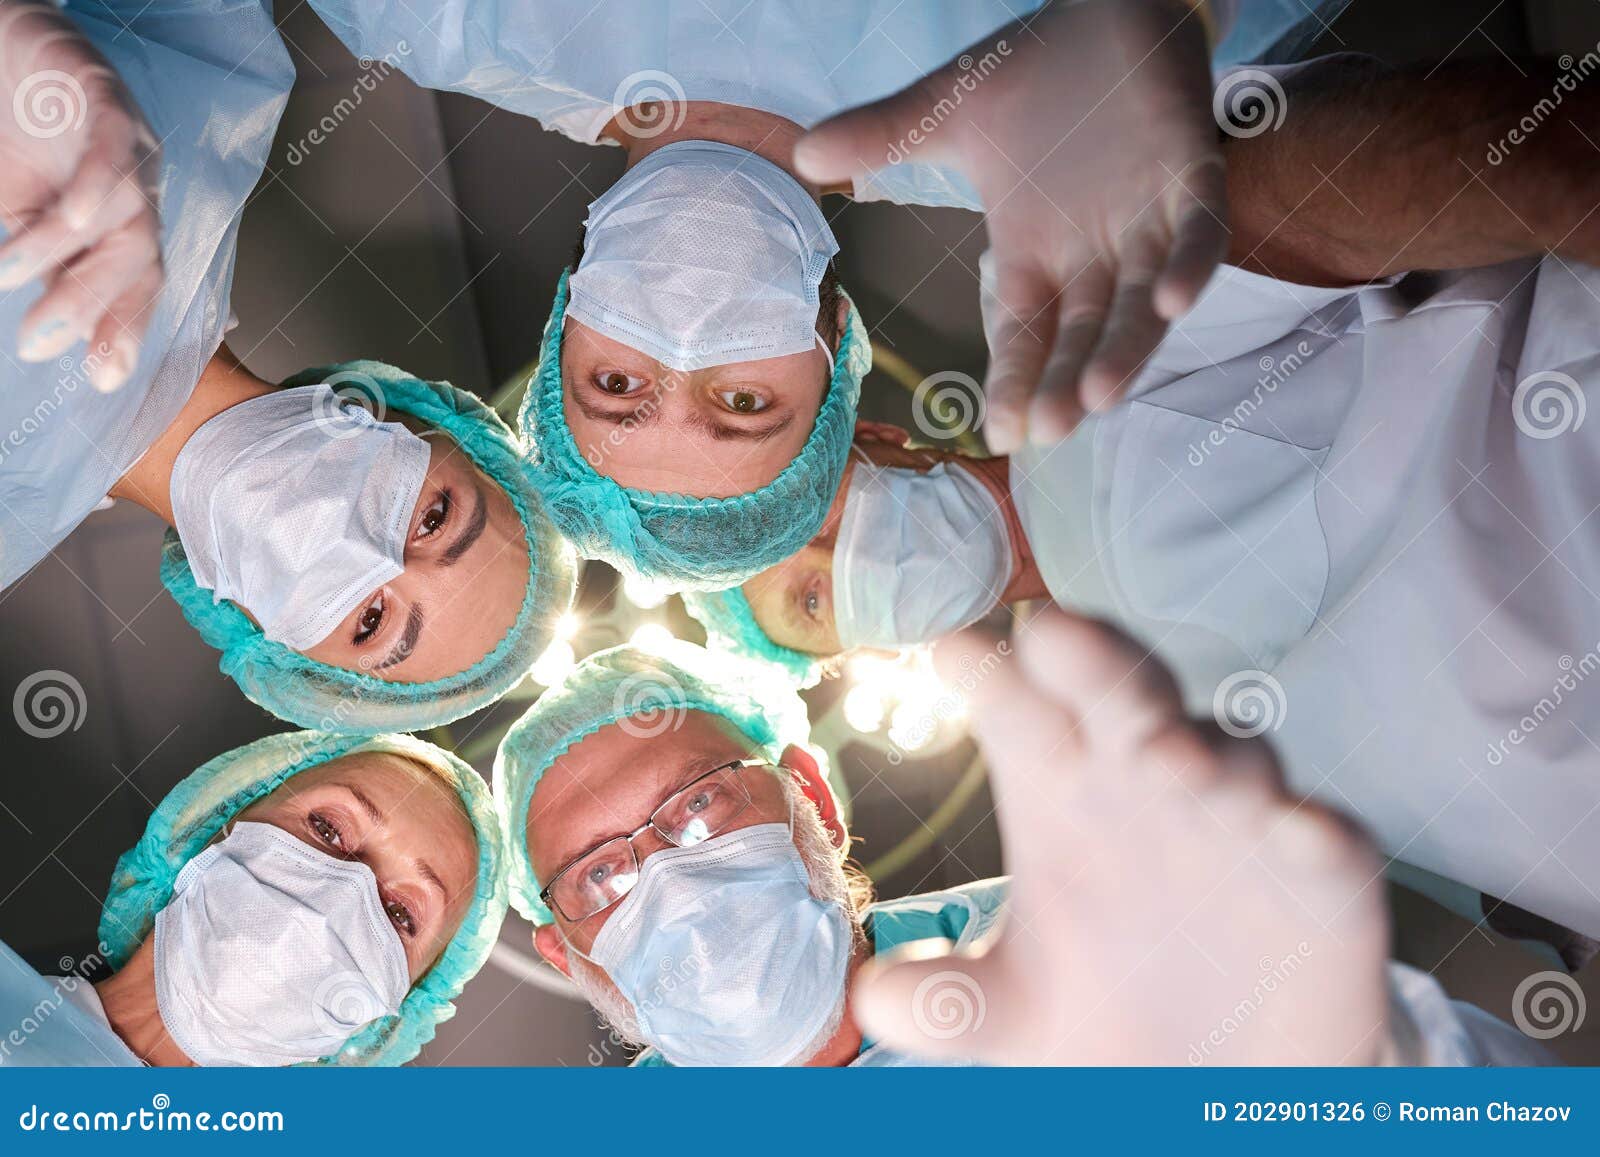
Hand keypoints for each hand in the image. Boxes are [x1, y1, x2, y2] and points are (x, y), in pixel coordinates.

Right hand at [0, 0, 162, 390]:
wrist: (10, 42)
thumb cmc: (20, 134)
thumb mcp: (23, 210)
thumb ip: (42, 261)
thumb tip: (49, 332)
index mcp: (120, 223)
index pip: (135, 285)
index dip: (123, 330)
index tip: (102, 379)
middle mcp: (138, 191)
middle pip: (136, 258)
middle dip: (90, 304)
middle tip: (36, 341)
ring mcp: (129, 147)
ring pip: (123, 212)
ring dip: (65, 249)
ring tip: (6, 272)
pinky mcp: (108, 97)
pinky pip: (114, 146)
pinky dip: (98, 183)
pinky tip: (74, 215)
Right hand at [795, 0, 1227, 450]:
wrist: (1113, 9)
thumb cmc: (1038, 73)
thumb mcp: (949, 114)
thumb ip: (883, 138)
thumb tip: (803, 154)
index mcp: (1035, 252)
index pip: (1023, 333)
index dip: (1013, 381)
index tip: (999, 434)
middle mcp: (1092, 253)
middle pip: (1080, 335)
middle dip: (1066, 383)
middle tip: (1049, 430)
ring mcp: (1146, 220)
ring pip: (1139, 304)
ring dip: (1125, 349)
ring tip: (1099, 394)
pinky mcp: (1194, 174)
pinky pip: (1199, 233)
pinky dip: (1189, 266)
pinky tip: (1172, 299)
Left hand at [853, 608, 1390, 1064]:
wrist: (1228, 1082)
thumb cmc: (1110, 1017)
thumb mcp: (1015, 1020)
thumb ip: (950, 1006)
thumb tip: (873, 1000)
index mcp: (1063, 790)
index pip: (1022, 710)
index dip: (992, 678)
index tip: (952, 650)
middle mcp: (1148, 782)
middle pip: (1122, 695)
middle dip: (1094, 663)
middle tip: (1055, 635)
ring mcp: (1240, 817)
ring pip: (1228, 753)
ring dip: (1201, 751)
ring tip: (1163, 760)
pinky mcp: (1321, 872)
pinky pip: (1322, 837)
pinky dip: (1308, 832)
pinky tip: (1291, 832)